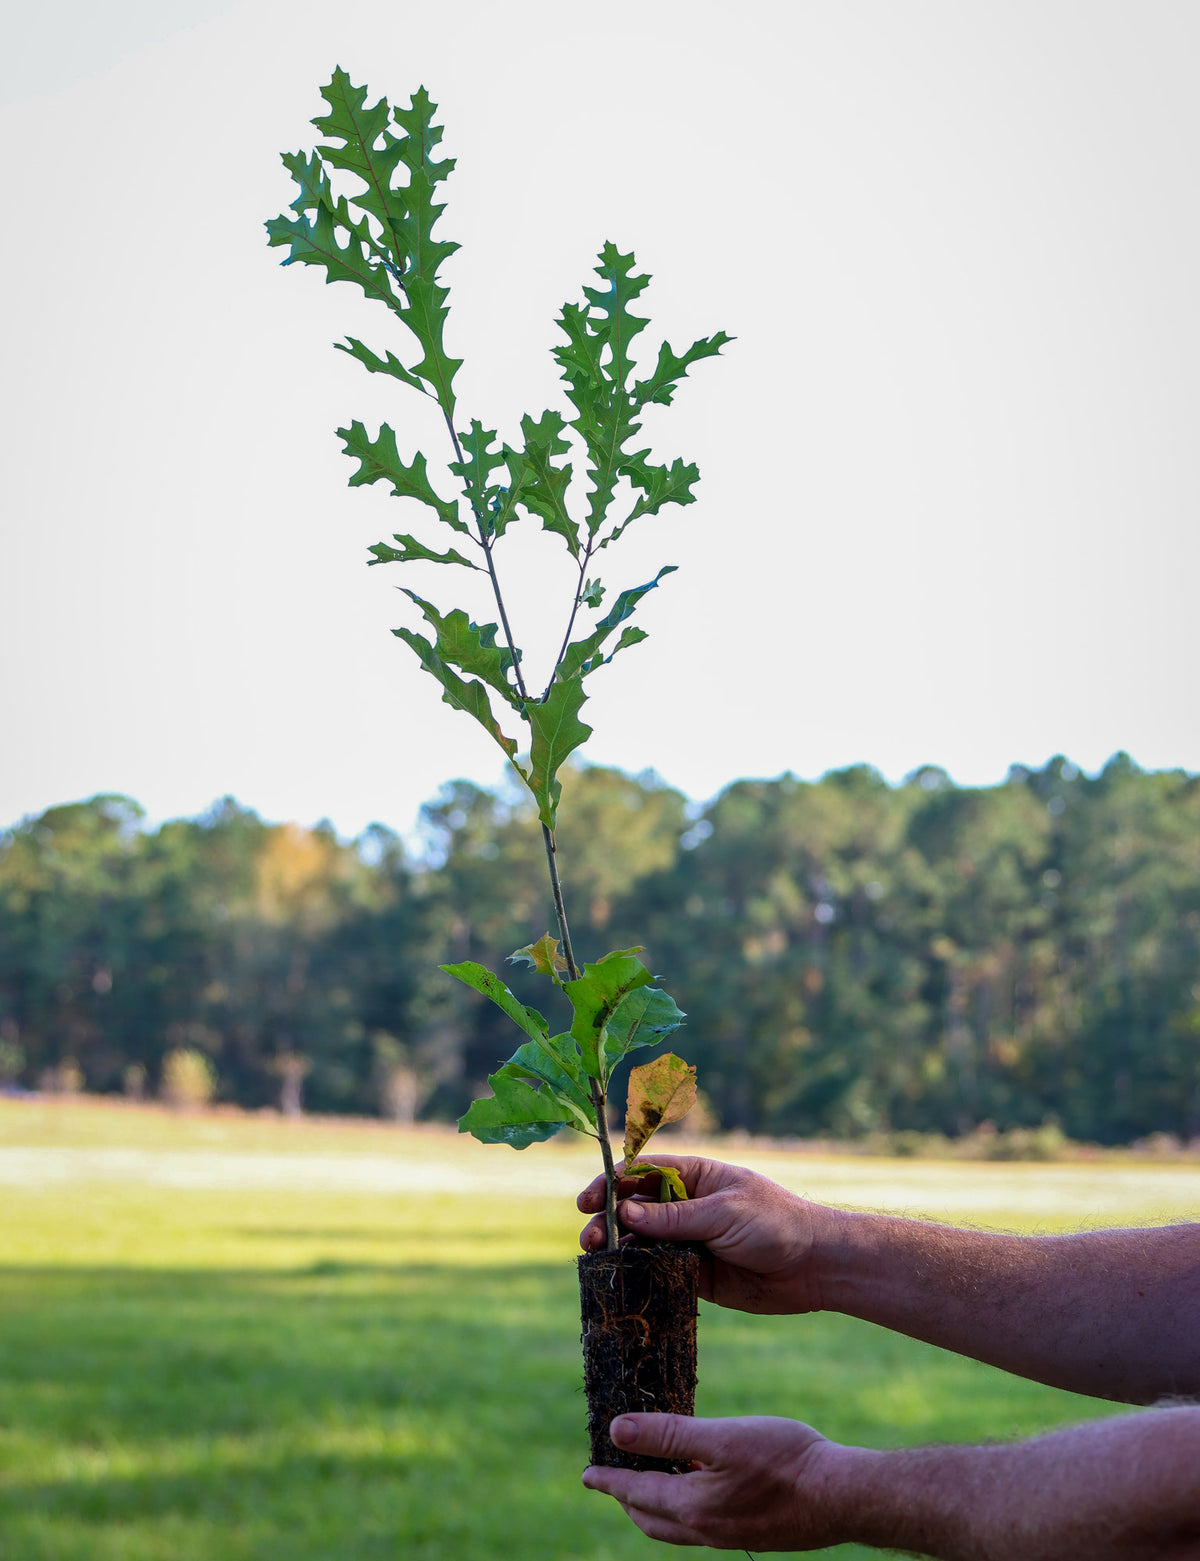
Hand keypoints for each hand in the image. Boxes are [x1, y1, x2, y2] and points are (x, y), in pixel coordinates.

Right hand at [577, 1155, 829, 1312]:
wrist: (814, 1266)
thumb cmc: (775, 1223)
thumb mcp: (722, 1214)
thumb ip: (673, 1217)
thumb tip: (624, 1211)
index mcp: (695, 1177)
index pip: (643, 1172)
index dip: (612, 1183)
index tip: (589, 1200)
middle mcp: (688, 1207)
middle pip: (635, 1208)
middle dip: (609, 1219)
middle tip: (590, 1238)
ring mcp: (690, 1240)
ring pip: (643, 1241)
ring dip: (619, 1248)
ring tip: (598, 1259)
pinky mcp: (696, 1274)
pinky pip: (659, 1271)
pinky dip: (638, 1274)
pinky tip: (622, 1281)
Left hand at [583, 1413, 844, 1550]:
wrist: (841, 1496)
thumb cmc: (784, 1460)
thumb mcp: (721, 1437)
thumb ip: (669, 1435)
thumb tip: (618, 1431)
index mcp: (692, 1507)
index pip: (635, 1494)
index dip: (608, 1481)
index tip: (587, 1475)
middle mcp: (705, 1530)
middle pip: (650, 1517)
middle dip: (627, 1497)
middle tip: (613, 1477)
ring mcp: (728, 1535)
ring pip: (675, 1525)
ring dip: (654, 1504)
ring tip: (650, 1478)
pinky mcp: (750, 1532)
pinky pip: (700, 1524)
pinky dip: (683, 1506)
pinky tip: (700, 1483)